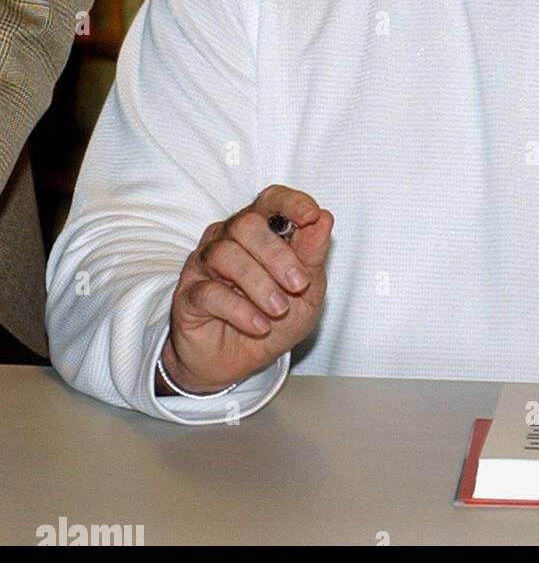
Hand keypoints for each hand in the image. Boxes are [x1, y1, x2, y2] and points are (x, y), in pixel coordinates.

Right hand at [158, 185, 333, 394]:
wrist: (241, 362)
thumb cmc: (276, 318)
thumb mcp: (308, 291)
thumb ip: (313, 255)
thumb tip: (325, 219)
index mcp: (261, 230)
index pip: (270, 199)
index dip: (290, 203)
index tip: (311, 217)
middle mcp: (228, 239)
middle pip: (246, 224)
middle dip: (277, 255)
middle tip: (298, 284)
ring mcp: (204, 265)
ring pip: (225, 255)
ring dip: (259, 284)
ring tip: (278, 310)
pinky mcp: (188, 296)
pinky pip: (209, 292)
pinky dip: (239, 309)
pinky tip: (258, 324)